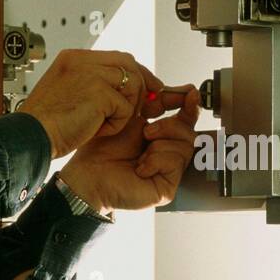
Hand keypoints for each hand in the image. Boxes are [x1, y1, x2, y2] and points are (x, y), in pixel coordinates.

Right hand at [15, 49, 167, 158]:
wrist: (30, 135)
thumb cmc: (46, 122)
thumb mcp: (68, 92)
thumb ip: (94, 83)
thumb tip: (127, 86)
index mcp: (74, 58)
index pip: (117, 57)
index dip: (135, 73)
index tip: (148, 87)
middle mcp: (83, 61)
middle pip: (129, 65)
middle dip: (142, 86)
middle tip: (145, 106)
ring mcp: (92, 74)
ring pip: (132, 86)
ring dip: (125, 109)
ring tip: (103, 123)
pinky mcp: (100, 92)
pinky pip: (125, 109)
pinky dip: (116, 124)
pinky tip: (96, 130)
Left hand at [58, 85, 200, 213]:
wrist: (88, 173)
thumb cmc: (103, 148)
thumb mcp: (133, 116)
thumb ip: (158, 103)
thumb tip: (185, 91)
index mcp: (161, 136)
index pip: (186, 120)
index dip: (190, 106)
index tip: (191, 94)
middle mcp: (168, 154)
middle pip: (190, 133)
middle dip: (170, 126)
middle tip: (147, 132)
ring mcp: (169, 172)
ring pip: (185, 147)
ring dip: (159, 144)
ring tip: (140, 153)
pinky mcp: (167, 188)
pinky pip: (175, 163)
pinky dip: (155, 161)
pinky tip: (139, 168)